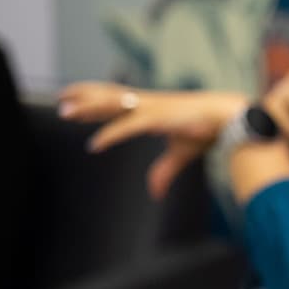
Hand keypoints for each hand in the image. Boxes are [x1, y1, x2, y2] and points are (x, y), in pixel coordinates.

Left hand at [58, 82, 246, 198]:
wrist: (227, 118)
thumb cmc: (207, 130)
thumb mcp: (181, 153)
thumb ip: (164, 171)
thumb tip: (153, 193)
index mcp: (152, 107)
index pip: (117, 99)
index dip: (94, 100)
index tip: (74, 100)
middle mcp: (148, 103)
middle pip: (109, 96)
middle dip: (84, 96)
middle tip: (60, 98)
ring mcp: (151, 108)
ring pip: (112, 105)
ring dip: (87, 108)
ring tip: (65, 111)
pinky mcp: (157, 119)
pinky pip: (127, 127)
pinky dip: (110, 136)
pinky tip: (95, 145)